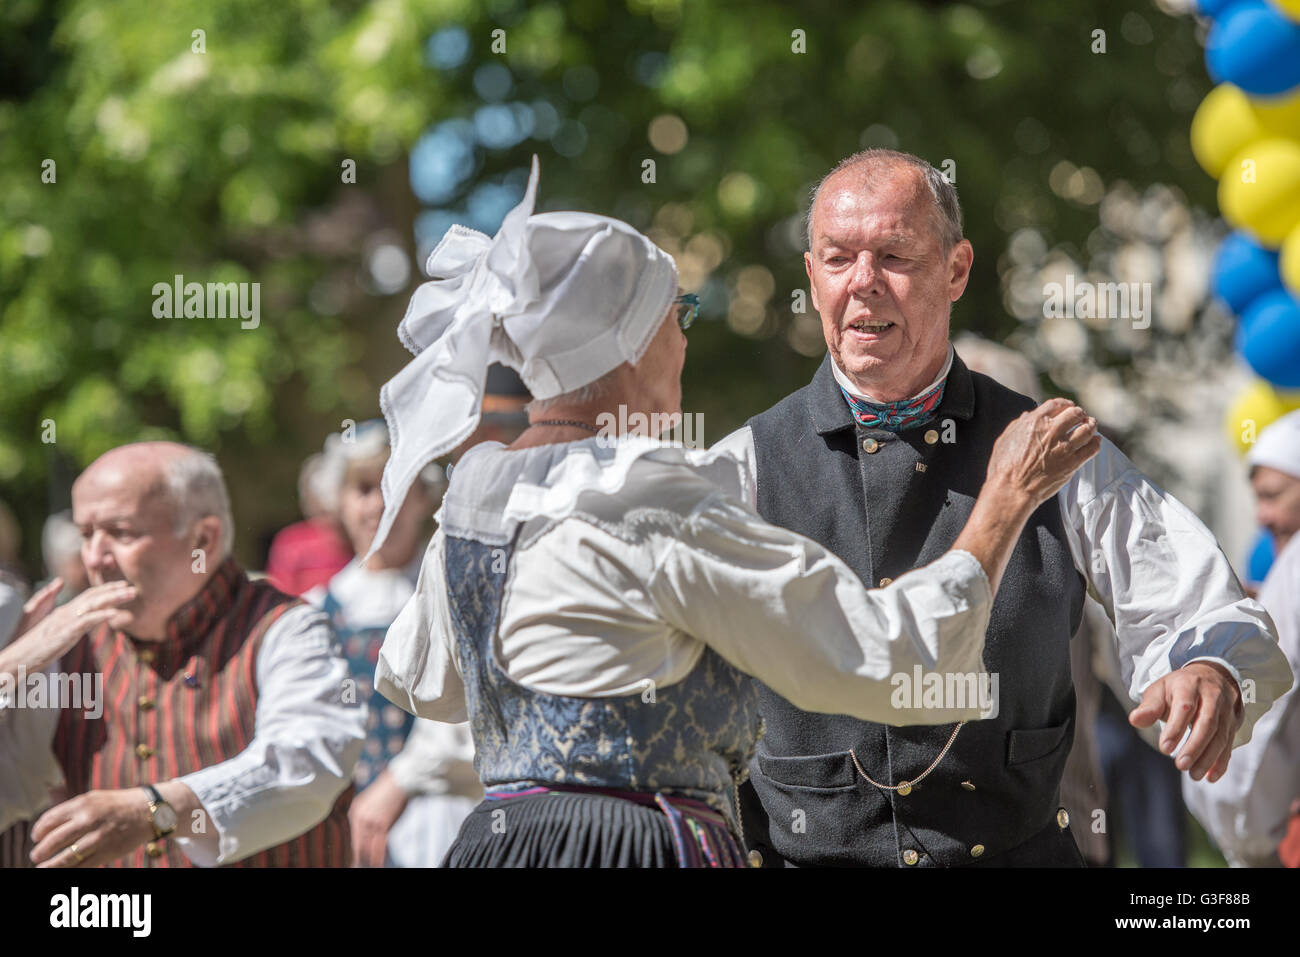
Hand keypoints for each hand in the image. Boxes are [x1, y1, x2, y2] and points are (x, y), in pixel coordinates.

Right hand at [4, 581, 136, 674]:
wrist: (19, 657)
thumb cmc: (38, 648)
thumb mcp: (60, 633)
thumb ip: (75, 624)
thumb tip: (88, 620)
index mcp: (65, 611)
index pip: (89, 595)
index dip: (106, 589)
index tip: (123, 586)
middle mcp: (66, 612)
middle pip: (94, 596)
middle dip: (114, 591)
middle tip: (133, 588)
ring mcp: (66, 621)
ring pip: (94, 605)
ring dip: (114, 598)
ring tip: (131, 594)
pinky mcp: (65, 632)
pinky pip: (86, 621)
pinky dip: (102, 615)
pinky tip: (116, 613)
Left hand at [30, 788, 154, 867]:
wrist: (148, 811)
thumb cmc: (116, 805)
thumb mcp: (94, 798)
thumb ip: (71, 810)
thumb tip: (46, 826)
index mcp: (83, 804)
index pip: (50, 820)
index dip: (38, 831)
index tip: (36, 837)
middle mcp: (89, 819)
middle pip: (54, 840)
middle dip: (40, 851)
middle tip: (35, 856)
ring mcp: (98, 837)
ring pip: (66, 857)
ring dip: (50, 865)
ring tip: (42, 867)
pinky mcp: (107, 852)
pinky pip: (82, 866)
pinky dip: (69, 870)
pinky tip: (62, 870)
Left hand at [348, 769, 408, 866]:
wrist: (399, 779)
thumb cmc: (389, 788)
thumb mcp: (371, 801)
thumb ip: (368, 816)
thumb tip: (371, 830)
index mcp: (355, 812)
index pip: (355, 837)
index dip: (357, 851)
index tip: (357, 859)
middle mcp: (360, 818)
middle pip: (359, 844)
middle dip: (361, 858)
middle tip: (359, 866)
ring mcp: (371, 822)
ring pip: (368, 847)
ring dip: (370, 860)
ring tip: (371, 867)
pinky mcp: (383, 824)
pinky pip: (379, 846)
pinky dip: (378, 857)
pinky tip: (378, 863)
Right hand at [986, 398, 1099, 509]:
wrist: (1012, 489)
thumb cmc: (1004, 466)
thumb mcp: (1005, 438)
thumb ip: (1018, 424)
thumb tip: (1028, 416)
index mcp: (1035, 421)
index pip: (1057, 404)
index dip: (1065, 404)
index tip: (1069, 407)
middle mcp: (1052, 430)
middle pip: (1075, 414)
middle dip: (1080, 414)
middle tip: (1081, 417)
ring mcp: (1064, 447)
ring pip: (1087, 429)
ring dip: (1091, 425)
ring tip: (1091, 426)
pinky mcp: (1072, 463)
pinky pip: (1092, 448)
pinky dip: (1096, 443)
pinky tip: (1095, 442)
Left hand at [1129, 661, 1243, 781]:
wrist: (1211, 676)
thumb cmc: (1178, 687)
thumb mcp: (1160, 690)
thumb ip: (1149, 706)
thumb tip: (1135, 720)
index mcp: (1189, 685)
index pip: (1185, 707)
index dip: (1175, 728)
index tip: (1164, 748)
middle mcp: (1212, 697)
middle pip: (1207, 723)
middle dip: (1194, 746)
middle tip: (1180, 765)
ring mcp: (1225, 711)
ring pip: (1220, 736)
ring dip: (1208, 758)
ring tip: (1192, 774)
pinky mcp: (1233, 724)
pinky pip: (1229, 745)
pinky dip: (1221, 762)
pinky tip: (1210, 777)